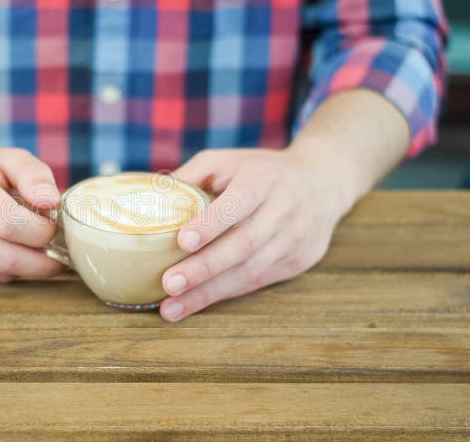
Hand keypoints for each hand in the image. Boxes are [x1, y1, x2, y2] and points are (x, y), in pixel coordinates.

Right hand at [0, 145, 63, 280]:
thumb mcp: (5, 158)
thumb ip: (34, 174)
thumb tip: (51, 202)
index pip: (11, 224)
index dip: (41, 231)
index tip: (52, 226)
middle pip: (7, 258)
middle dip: (42, 262)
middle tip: (58, 253)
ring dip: (26, 266)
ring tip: (34, 247)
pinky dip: (4, 266)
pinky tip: (3, 247)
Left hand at [159, 147, 354, 321]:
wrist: (322, 182)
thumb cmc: (259, 171)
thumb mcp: (226, 161)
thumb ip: (190, 177)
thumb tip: (147, 201)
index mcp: (263, 179)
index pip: (239, 203)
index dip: (211, 223)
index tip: (182, 241)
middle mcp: (284, 210)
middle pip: (244, 245)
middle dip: (204, 268)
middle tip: (169, 284)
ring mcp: (295, 239)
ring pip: (251, 271)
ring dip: (209, 293)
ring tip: (172, 307)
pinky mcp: (298, 262)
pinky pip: (257, 282)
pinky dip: (224, 294)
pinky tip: (196, 303)